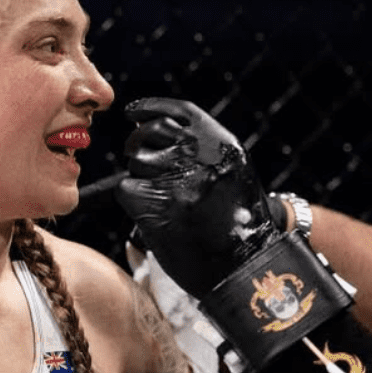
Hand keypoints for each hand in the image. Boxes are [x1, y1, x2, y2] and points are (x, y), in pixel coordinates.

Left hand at [116, 98, 278, 299]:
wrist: (244, 264)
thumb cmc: (236, 221)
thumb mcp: (230, 170)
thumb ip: (200, 147)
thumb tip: (151, 126)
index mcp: (220, 142)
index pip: (177, 111)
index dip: (150, 108)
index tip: (132, 112)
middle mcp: (199, 154)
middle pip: (151, 131)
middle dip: (138, 142)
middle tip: (137, 157)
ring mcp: (176, 177)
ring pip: (137, 160)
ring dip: (139, 175)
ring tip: (157, 195)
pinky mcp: (154, 203)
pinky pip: (127, 187)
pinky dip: (132, 198)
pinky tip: (149, 211)